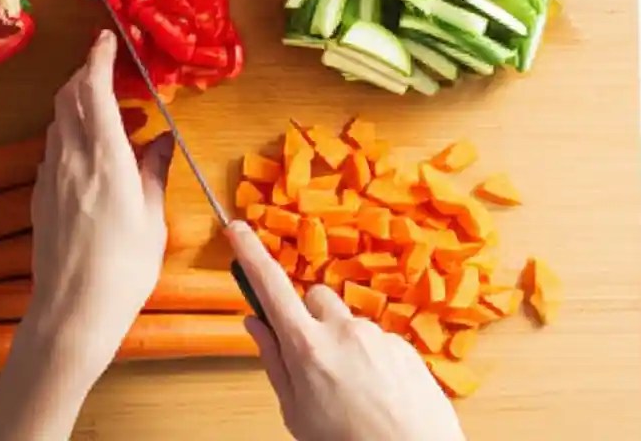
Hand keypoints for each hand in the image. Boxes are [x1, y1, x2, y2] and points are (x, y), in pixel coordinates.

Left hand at [0, 31, 173, 440]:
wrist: (72, 311)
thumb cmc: (122, 270)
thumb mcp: (152, 219)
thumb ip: (154, 172)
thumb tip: (163, 141)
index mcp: (105, 158)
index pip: (94, 90)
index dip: (98, 58)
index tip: (106, 39)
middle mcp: (72, 159)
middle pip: (68, 98)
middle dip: (85, 75)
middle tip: (108, 70)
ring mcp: (51, 177)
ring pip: (58, 122)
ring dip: (78, 105)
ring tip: (108, 113)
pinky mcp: (41, 197)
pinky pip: (54, 150)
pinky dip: (71, 134)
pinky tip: (91, 153)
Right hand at [227, 221, 464, 440]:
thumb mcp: (295, 412)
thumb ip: (273, 361)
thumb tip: (255, 323)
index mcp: (307, 346)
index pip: (270, 285)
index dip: (250, 253)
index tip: (236, 229)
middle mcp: (344, 329)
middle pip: (314, 298)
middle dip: (306, 316)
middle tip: (309, 357)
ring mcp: (378, 335)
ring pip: (347, 322)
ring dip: (341, 342)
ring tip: (349, 390)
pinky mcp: (404, 346)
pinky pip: (376, 339)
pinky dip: (369, 357)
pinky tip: (375, 394)